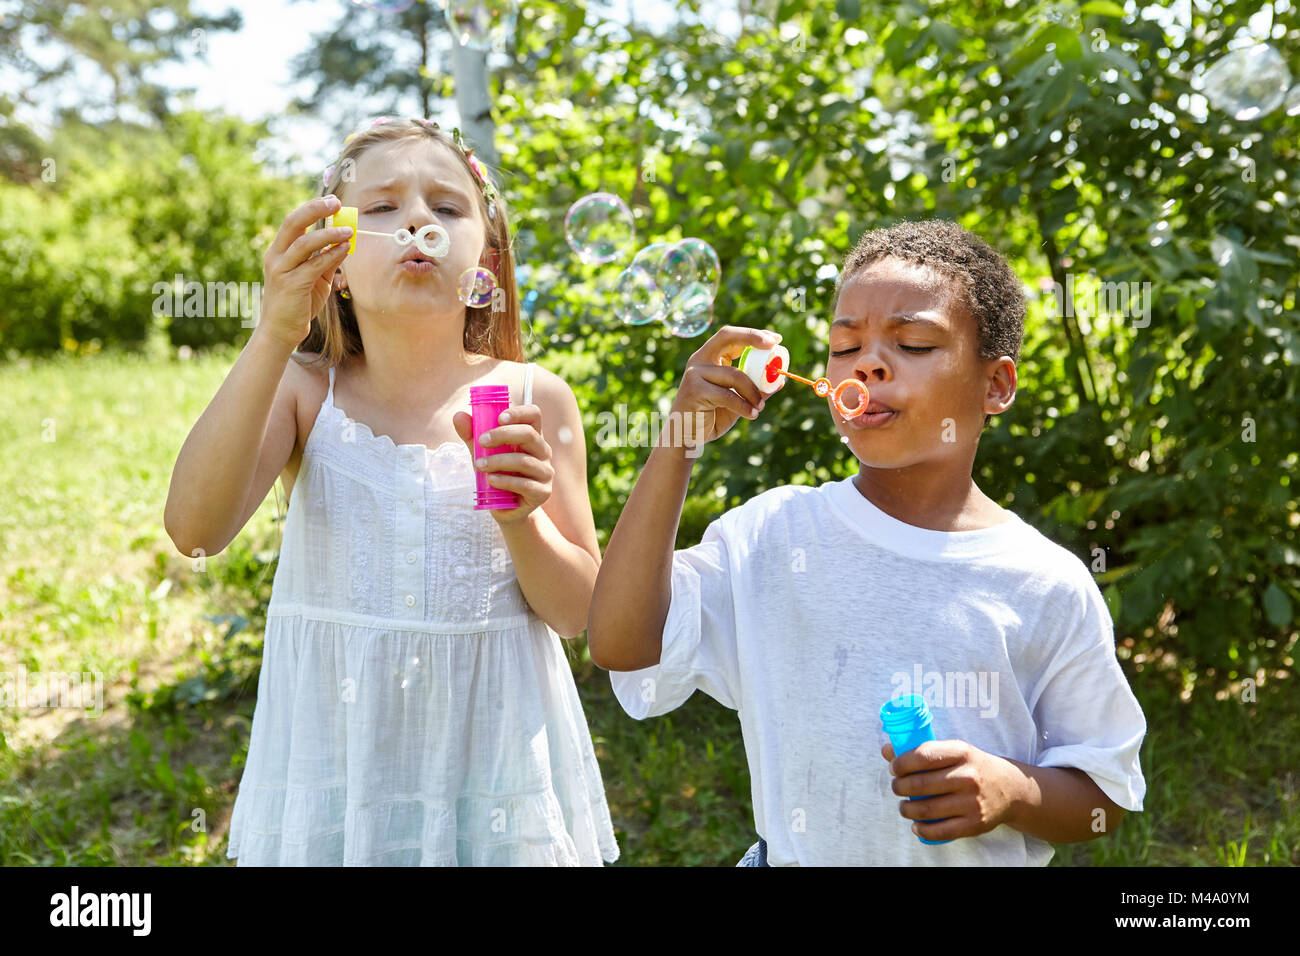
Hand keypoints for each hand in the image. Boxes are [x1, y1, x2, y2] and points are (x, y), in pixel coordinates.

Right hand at [258, 195, 353, 348]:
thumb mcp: (315, 278)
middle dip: (315, 210)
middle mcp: (276, 256)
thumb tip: (345, 243)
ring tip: (349, 231)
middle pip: (293, 223)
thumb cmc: (298, 303)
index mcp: (279, 251)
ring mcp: (282, 270)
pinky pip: (314, 265)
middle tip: (337, 202)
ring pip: (305, 243)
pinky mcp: (292, 285)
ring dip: (329, 234)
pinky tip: (345, 249)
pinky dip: (331, 255)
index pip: (294, 221)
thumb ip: (327, 260)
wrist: (282, 331)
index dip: (313, 208)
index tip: (333, 200)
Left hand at [452, 404, 553, 524]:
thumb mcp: (482, 453)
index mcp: (531, 437)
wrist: (505, 509)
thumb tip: (458, 415)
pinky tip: (491, 480)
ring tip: (479, 466)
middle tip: (482, 441)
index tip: (499, 417)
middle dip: (503, 435)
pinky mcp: (542, 492)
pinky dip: (505, 481)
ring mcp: (545, 472)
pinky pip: (525, 484)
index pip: (534, 415)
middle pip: (529, 434)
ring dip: (498, 461)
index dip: (519, 412)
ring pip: (525, 461)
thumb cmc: (496, 474)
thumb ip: (472, 435)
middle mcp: (542, 452)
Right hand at [662, 325, 783, 455]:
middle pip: (727, 336)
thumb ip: (754, 390)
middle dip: (752, 337)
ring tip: (760, 407)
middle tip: (772, 345)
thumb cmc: (710, 417)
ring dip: (753, 392)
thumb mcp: (737, 402)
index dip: (753, 334)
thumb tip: (779, 381)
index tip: (775, 340)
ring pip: (735, 374)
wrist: (685, 438)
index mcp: (708, 358)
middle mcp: (699, 360)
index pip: (731, 336)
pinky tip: (751, 415)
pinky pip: (728, 395)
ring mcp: (694, 374)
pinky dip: (744, 406)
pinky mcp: (694, 390)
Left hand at [881, 739, 1026, 841]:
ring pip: (927, 809)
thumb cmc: (973, 767)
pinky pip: (941, 831)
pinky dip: (923, 830)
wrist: (1011, 789)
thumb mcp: (955, 751)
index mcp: (962, 752)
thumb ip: (922, 750)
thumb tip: (887, 750)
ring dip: (907, 809)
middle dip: (900, 786)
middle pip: (921, 784)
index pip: (923, 756)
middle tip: (896, 787)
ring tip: (904, 806)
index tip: (894, 768)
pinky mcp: (975, 824)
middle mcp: (968, 776)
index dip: (901, 763)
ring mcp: (973, 802)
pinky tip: (916, 825)